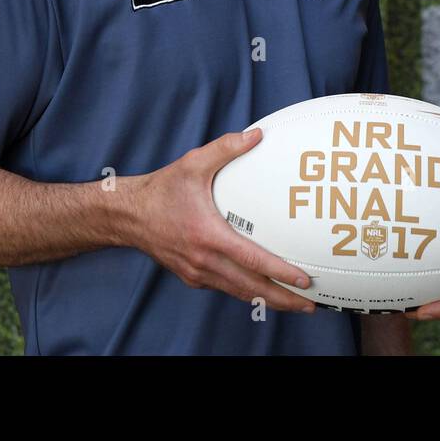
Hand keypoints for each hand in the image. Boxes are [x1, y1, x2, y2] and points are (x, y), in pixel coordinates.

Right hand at [126, 128, 315, 312]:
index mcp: (208, 236)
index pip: (252, 260)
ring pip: (239, 293)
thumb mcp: (193, 163)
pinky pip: (225, 288)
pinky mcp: (192, 276)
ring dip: (268, 300)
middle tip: (311, 305)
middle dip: (283, 299)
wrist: (128, 216)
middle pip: (251, 288)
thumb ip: (226, 148)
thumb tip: (257, 135)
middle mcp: (204, 261)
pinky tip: (263, 289)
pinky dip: (247, 292)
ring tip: (296, 303)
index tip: (304, 280)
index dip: (280, 272)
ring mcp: (197, 273)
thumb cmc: (162, 190)